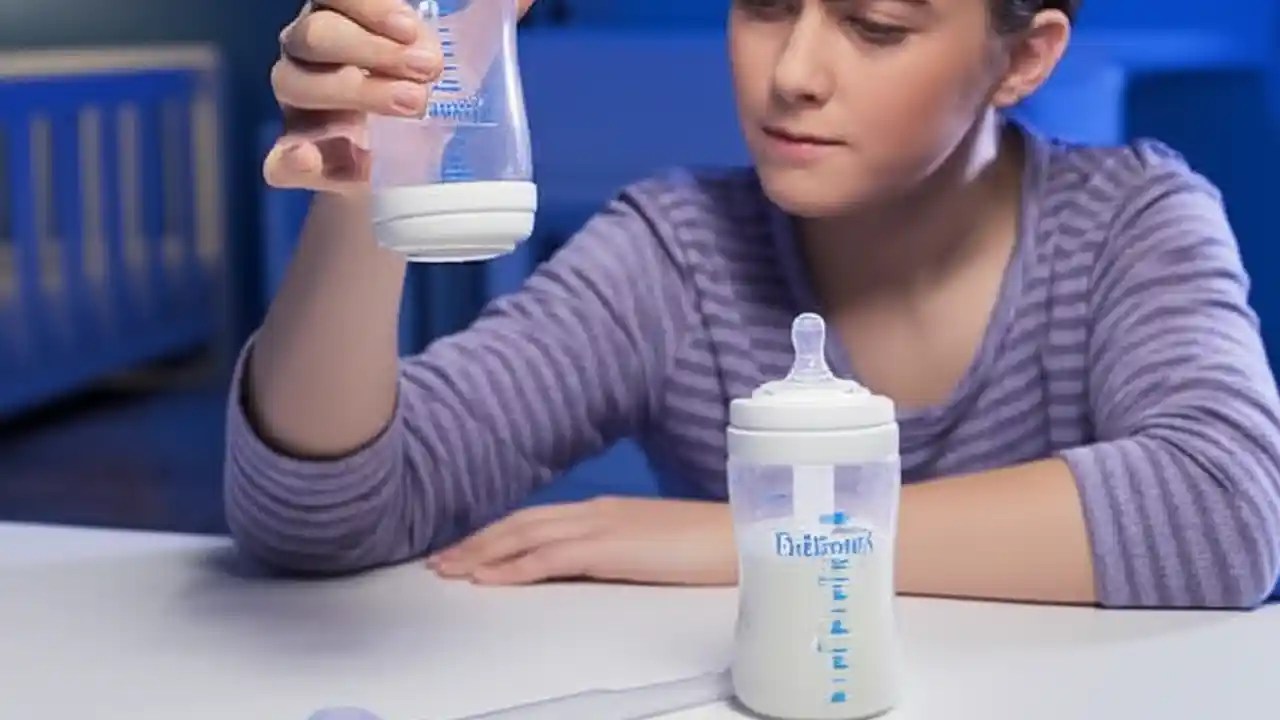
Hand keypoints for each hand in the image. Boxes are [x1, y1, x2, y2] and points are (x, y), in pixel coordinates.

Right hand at [264, 0, 537, 193]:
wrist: (417, 163)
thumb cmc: (428, 86)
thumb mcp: (460, 50)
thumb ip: (484, 17)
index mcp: (342, 15)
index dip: (369, 5)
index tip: (413, 25)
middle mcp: (308, 52)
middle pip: (313, 34)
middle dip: (372, 49)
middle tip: (431, 71)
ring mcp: (298, 105)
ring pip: (296, 84)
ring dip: (354, 92)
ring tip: (414, 106)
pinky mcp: (298, 157)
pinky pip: (277, 158)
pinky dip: (291, 159)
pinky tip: (311, 159)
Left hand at [427, 497, 737, 585]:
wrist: (744, 535)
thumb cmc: (708, 543)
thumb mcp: (652, 543)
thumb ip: (618, 547)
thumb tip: (592, 563)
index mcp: (605, 509)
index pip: (537, 519)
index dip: (498, 533)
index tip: (467, 548)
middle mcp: (594, 510)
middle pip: (521, 524)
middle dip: (477, 542)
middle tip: (440, 561)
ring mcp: (600, 526)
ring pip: (525, 537)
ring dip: (483, 554)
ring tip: (450, 571)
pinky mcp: (609, 548)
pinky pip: (549, 558)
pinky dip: (513, 568)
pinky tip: (489, 579)